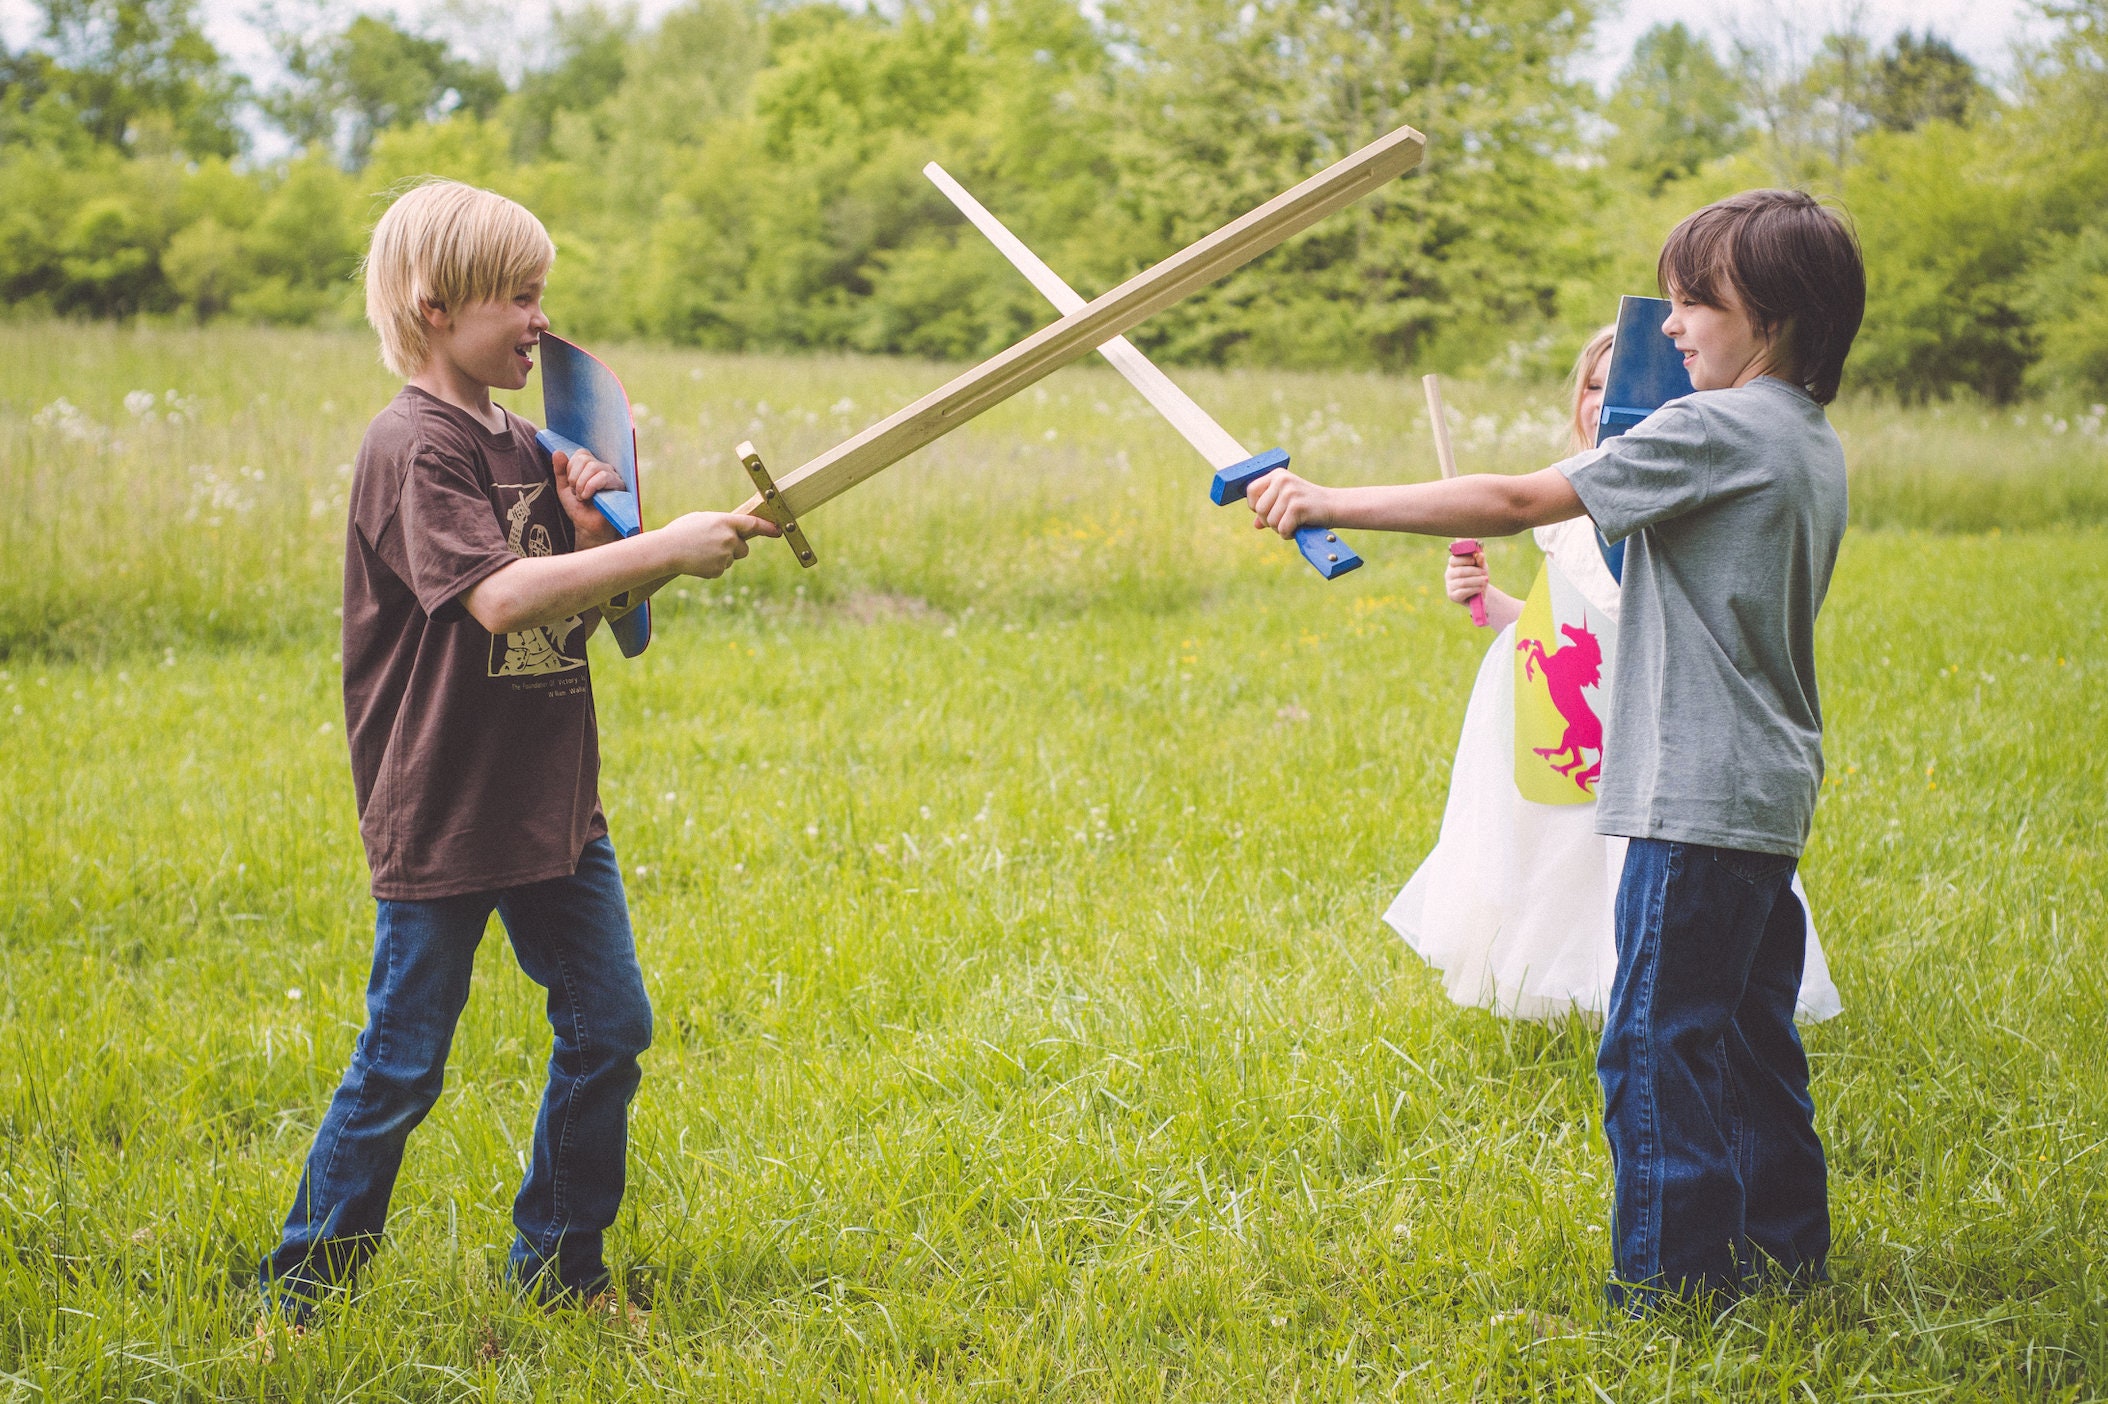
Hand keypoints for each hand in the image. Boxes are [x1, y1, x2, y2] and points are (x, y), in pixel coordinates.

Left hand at [552, 448, 626, 548]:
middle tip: (575, 493)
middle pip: (585, 459)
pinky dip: (590, 487)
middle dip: (574, 477)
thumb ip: (560, 470)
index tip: (571, 485)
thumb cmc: (579, 509)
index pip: (581, 454)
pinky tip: (588, 497)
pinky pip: (603, 476)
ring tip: (582, 497)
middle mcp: (603, 468)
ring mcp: (612, 476)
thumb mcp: (563, 488)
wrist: (588, 527)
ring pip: (593, 466)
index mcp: (591, 466)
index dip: (571, 468)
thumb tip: (558, 452)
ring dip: (582, 484)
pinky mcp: (619, 485)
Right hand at [657, 511, 781, 578]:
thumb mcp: (703, 519)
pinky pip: (721, 569)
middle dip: (735, 548)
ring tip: (700, 551)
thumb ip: (722, 524)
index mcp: (725, 522)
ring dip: (721, 557)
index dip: (767, 528)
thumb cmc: (681, 531)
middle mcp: (729, 539)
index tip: (779, 530)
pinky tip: (698, 561)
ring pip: (731, 559)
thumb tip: (735, 531)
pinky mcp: (718, 571)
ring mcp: (725, 556)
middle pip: (744, 548)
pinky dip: (712, 566)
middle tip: (716, 545)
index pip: (753, 524)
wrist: (666, 550)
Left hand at [1246, 470, 1332, 537]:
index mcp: (1277, 475)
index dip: (1254, 505)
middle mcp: (1282, 480)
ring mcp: (1290, 492)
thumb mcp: (1287, 504)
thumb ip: (1270, 511)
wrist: (1334, 506)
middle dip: (1269, 521)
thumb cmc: (1308, 506)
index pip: (1251, 490)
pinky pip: (1282, 528)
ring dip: (1280, 528)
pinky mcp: (1297, 506)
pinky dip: (1288, 534)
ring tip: (1293, 523)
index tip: (1267, 512)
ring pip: (1270, 521)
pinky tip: (1297, 528)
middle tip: (1284, 520)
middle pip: (1259, 509)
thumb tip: (1255, 524)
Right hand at [1445, 548, 1489, 605]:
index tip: (1474, 561)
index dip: (1464, 560)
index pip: (1453, 560)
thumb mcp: (1481, 567)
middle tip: (1484, 573)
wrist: (1480, 594)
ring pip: (1462, 582)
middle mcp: (1449, 574)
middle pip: (1459, 571)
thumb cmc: (1479, 577)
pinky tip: (1481, 588)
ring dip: (1476, 581)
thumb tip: (1480, 554)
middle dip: (1474, 572)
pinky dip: (1474, 589)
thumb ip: (1480, 561)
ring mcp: (1449, 585)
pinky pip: (1462, 592)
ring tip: (1485, 580)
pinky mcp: (1453, 596)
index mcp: (1453, 565)